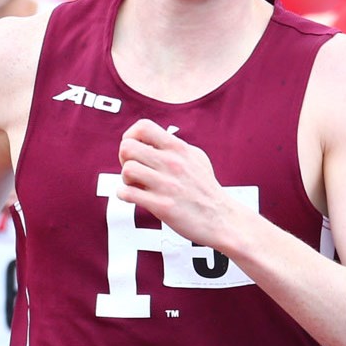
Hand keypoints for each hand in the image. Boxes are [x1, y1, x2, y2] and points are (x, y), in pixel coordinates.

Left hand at [115, 120, 241, 250]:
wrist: (221, 218)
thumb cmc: (206, 189)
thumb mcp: (196, 158)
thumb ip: (175, 147)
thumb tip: (154, 140)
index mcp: (179, 149)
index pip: (143, 127)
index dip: (131, 136)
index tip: (134, 149)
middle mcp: (172, 163)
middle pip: (127, 147)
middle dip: (124, 159)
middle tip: (134, 169)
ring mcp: (167, 185)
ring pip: (127, 170)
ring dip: (126, 179)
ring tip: (136, 185)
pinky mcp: (162, 206)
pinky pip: (128, 194)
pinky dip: (124, 195)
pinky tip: (134, 197)